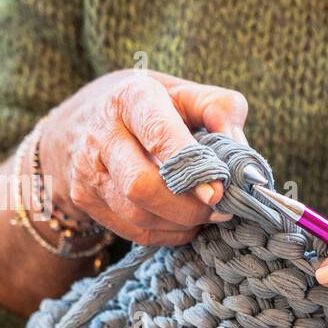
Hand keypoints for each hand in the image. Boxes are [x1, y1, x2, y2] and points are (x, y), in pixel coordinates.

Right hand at [37, 69, 249, 245]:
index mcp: (130, 98)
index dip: (191, 168)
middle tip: (220, 208)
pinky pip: (134, 232)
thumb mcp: (185, 94)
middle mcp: (101, 133)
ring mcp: (87, 170)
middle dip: (188, 206)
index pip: (158, 136)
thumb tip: (242, 161)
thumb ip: (221, 112)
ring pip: (138, 214)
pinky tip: (183, 221)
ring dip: (181, 222)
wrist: (85, 121)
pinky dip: (168, 233)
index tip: (219, 191)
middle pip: (142, 185)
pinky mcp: (86, 199)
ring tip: (205, 213)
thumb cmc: (149, 107)